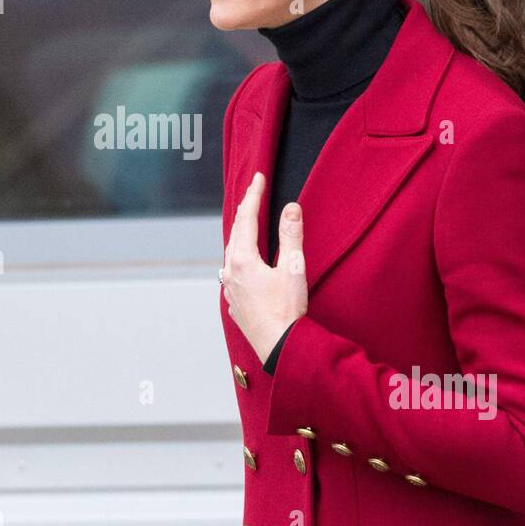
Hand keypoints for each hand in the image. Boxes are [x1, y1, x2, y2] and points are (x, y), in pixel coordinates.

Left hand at [222, 171, 308, 362]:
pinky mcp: (235, 304)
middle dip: (245, 211)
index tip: (258, 178)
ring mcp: (230, 289)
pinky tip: (242, 264)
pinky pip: (232, 273)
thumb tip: (290, 208)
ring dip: (239, 235)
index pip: (247, 219)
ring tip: (245, 224)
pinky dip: (237, 259)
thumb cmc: (286, 310)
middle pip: (235, 233)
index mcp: (244, 260)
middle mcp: (231, 272)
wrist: (279, 347)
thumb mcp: (294, 269)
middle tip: (253, 193)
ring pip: (230, 253)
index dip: (254, 196)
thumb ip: (291, 236)